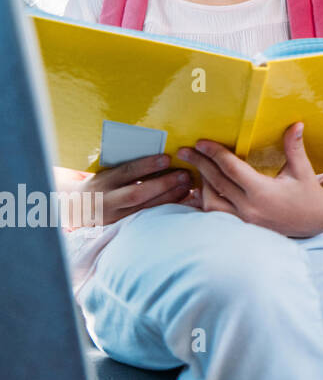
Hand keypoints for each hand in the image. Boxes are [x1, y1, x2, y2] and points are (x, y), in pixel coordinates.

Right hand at [61, 153, 194, 228]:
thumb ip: (127, 166)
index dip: (147, 165)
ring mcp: (115, 216)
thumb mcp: (106, 172)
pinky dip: (167, 208)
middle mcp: (107, 200)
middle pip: (137, 194)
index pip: (126, 172)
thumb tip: (159, 153)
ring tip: (188, 186)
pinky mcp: (123, 227)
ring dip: (170, 198)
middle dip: (163, 184)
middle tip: (185, 174)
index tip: (167, 158)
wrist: (77, 209)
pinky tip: (182, 200)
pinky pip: (148, 218)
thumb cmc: (100, 184)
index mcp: (103, 182)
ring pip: (145, 209)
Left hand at [182, 122, 322, 237]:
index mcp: (263, 192)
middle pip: (216, 183)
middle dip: (199, 164)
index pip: (232, 170)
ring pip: (211, 202)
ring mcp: (243, 220)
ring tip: (195, 168)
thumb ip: (294, 147)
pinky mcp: (241, 227)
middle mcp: (249, 208)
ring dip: (201, 184)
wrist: (314, 221)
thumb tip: (296, 124)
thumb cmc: (308, 193)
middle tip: (184, 150)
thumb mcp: (302, 169)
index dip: (215, 154)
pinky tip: (199, 190)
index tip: (201, 142)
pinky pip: (215, 215)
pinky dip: (205, 202)